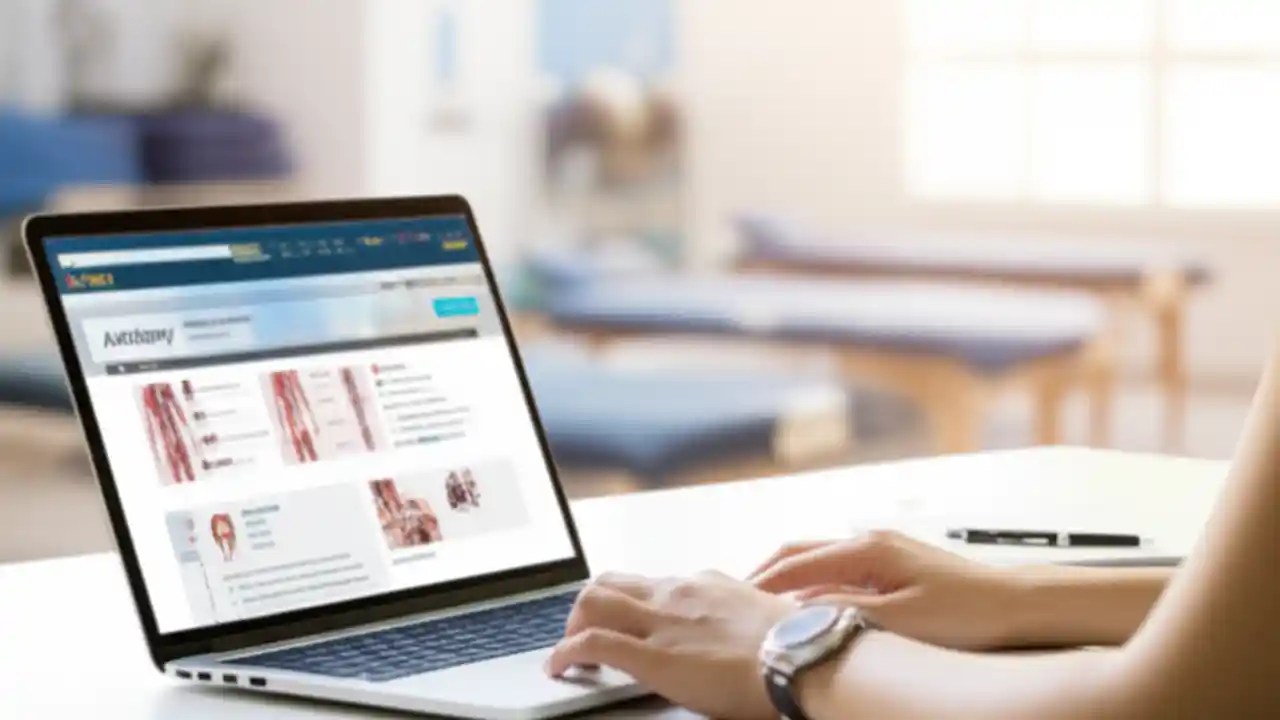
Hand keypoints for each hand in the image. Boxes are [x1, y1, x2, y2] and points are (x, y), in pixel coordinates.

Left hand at [546, 570, 794, 718]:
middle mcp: (675, 593)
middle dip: (589, 606)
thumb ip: (743, 617)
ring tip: (570, 650)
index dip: (629, 602)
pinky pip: (592, 643)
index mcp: (703, 585)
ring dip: (573, 625)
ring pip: (593, 601)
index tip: (626, 619)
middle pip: (610, 582)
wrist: (802, 656)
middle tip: (585, 633)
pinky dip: (566, 653)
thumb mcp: (765, 617)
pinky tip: (561, 668)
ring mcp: (661, 621)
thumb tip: (750, 628)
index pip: (651, 583)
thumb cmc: (796, 643)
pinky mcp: (652, 655)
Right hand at [751, 530, 1021, 649]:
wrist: (1016, 604)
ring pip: (818, 557)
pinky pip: (838, 568)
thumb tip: (798, 611)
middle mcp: (871, 540)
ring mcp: (882, 549)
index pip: (796, 564)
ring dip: (787, 577)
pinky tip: (807, 604)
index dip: (761, 583)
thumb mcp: (899, 621)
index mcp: (868, 549)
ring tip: (761, 601)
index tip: (733, 600)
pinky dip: (812, 583)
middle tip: (733, 596)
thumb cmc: (968, 613)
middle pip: (800, 551)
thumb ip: (844, 612)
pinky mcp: (893, 563)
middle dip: (764, 572)